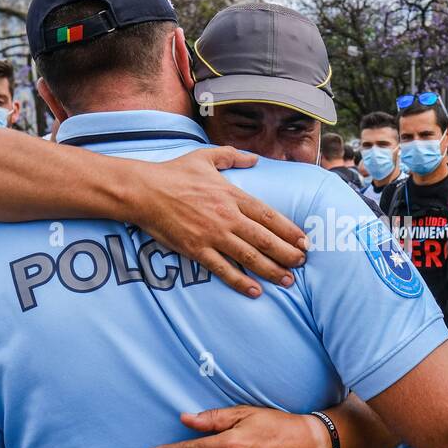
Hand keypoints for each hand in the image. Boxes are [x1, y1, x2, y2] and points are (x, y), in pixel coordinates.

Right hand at [136, 148, 307, 297]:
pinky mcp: (196, 250)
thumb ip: (232, 156)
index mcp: (232, 195)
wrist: (143, 191)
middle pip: (264, 239)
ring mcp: (212, 235)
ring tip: (288, 280)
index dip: (289, 230)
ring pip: (249, 257)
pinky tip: (255, 291)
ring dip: (271, 270)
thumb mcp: (206, 157)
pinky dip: (240, 281)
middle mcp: (226, 216)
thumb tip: (254, 158)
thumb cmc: (174, 173)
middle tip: (302, 263)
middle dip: (287, 253)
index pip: (268, 215)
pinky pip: (222, 269)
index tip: (304, 241)